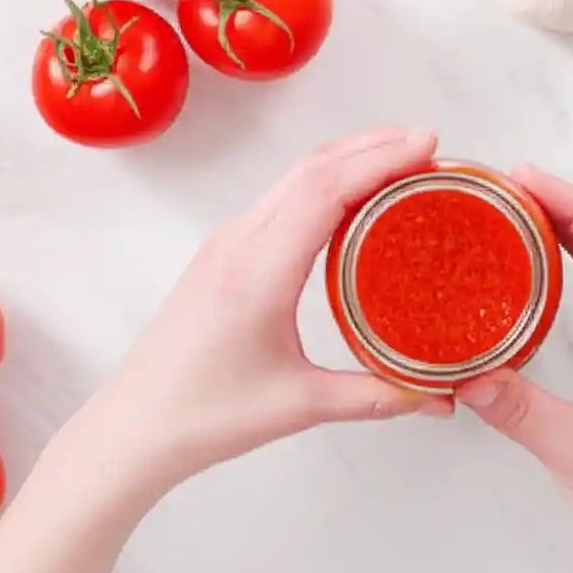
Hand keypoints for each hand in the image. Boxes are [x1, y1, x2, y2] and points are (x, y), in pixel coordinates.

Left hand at [83, 127, 450, 492]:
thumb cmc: (204, 414)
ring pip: (291, 179)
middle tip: (426, 144)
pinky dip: (321, 184)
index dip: (379, 160)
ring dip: (346, 160)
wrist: (135, 427)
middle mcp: (237, 244)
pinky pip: (278, 201)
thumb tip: (436, 394)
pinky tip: (349, 200)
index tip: (426, 145)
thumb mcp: (301, 405)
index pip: (325, 189)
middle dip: (371, 146)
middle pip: (311, 168)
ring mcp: (225, 245)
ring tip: (398, 160)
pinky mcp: (220, 256)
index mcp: (257, 271)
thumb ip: (376, 396)